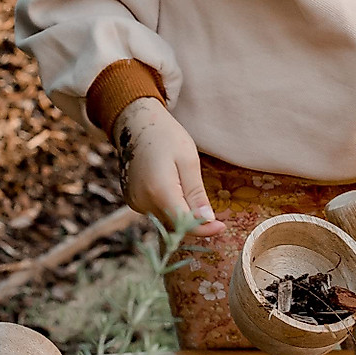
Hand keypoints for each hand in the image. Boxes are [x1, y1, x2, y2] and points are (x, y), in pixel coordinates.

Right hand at [113, 97, 224, 235]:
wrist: (138, 125)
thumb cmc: (167, 138)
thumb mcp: (189, 161)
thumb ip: (196, 194)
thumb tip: (207, 220)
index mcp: (159, 191)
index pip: (183, 223)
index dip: (204, 229)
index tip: (222, 227)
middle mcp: (143, 202)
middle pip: (174, 225)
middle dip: (195, 224)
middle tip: (215, 216)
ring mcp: (135, 202)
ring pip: (166, 221)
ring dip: (183, 217)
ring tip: (195, 199)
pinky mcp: (133, 201)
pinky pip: (157, 213)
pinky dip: (172, 209)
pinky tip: (179, 193)